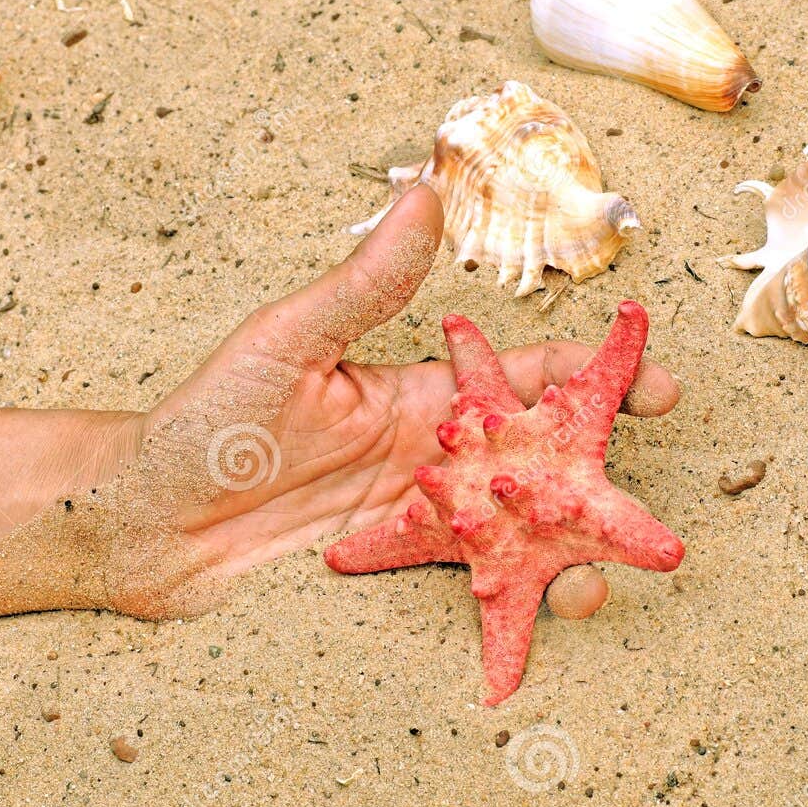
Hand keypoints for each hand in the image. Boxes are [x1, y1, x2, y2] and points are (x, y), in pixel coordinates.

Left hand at [133, 185, 680, 610]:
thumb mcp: (288, 343)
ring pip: (516, 531)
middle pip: (538, 463)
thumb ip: (364, 283)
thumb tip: (421, 191)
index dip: (594, 376)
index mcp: (418, 391)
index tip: (660, 384)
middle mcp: (433, 454)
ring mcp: (419, 517)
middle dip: (600, 483)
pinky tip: (541, 615)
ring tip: (596, 580)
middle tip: (652, 515)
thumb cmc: (207, 420)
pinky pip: (468, 581)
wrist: (147, 522)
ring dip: (562, 553)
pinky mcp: (395, 569)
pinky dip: (511, 598)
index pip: (524, 378)